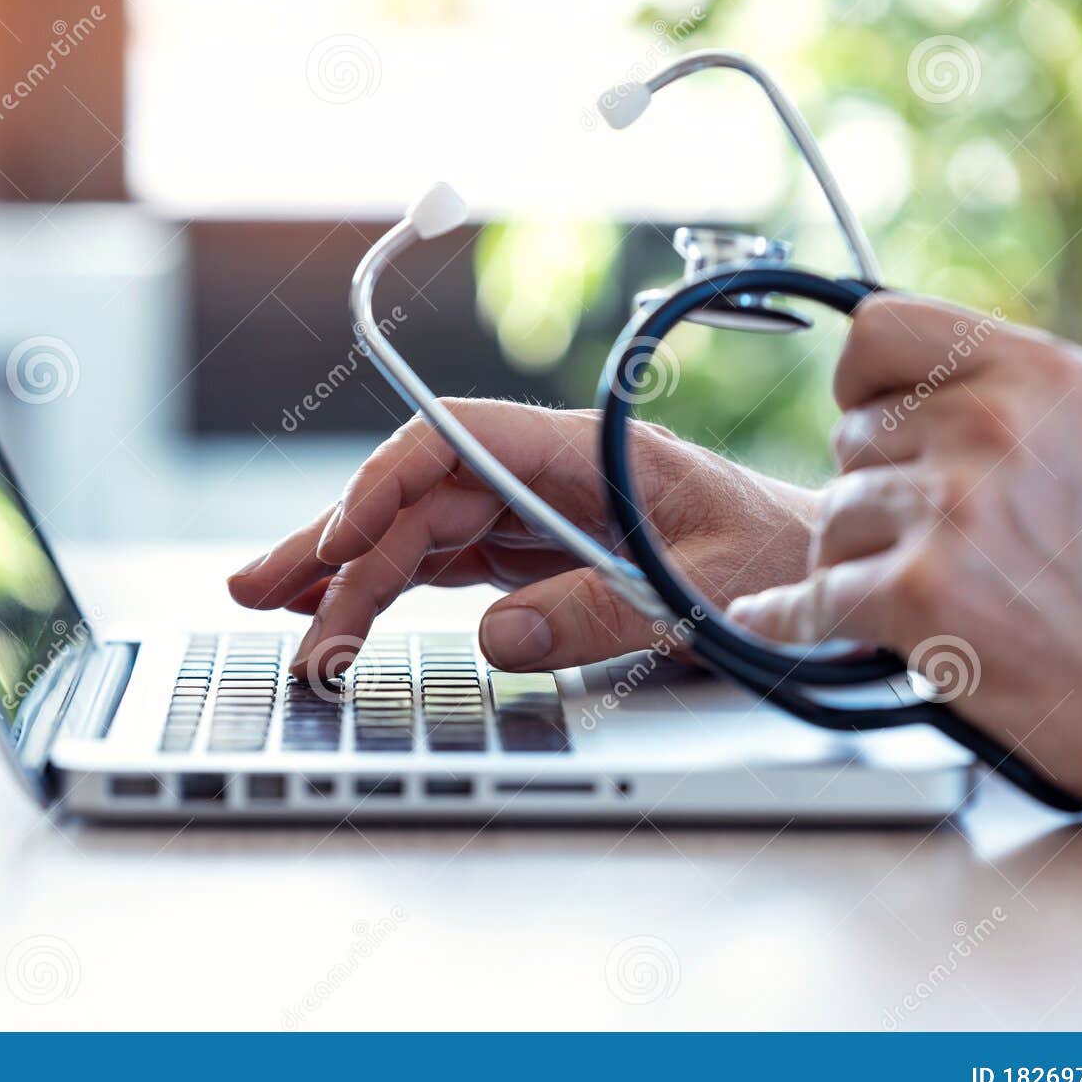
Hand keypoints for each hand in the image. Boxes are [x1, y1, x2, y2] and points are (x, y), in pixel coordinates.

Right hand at [229, 398, 817, 675]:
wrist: (820, 574)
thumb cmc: (780, 560)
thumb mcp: (705, 593)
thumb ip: (603, 611)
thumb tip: (496, 638)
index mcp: (588, 453)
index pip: (462, 442)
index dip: (390, 480)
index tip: (345, 532)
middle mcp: (550, 477)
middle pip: (421, 498)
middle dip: (339, 543)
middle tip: (262, 591)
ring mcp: (537, 517)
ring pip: (421, 535)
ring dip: (346, 572)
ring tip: (275, 607)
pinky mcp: (537, 556)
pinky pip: (447, 567)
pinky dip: (390, 590)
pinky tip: (341, 609)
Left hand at [728, 295, 1081, 828]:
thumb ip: (1001, 393)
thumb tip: (896, 383)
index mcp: (1034, 372)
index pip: (880, 328)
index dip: (861, 381)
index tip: (867, 413)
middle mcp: (988, 425)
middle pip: (851, 439)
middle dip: (877, 491)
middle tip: (935, 538)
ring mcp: (949, 508)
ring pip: (831, 518)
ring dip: (858, 561)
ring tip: (930, 591)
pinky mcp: (917, 592)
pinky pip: (811, 597)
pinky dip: (788, 617)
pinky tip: (774, 618)